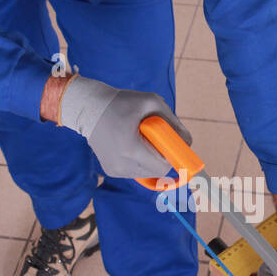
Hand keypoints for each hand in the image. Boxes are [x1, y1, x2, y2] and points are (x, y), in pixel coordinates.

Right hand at [58, 74, 191, 178]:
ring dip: (152, 160)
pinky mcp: (111, 171)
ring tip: (141, 139)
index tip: (174, 144)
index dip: (172, 155)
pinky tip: (131, 144)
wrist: (88, 108)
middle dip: (163, 157)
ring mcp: (115, 170)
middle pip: (157, 172)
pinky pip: (136, 171)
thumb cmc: (122, 102)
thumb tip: (188, 143)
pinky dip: (140, 161)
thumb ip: (173, 123)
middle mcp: (121, 165)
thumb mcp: (152, 103)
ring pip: (147, 174)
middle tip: (157, 138)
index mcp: (130, 148)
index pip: (163, 165)